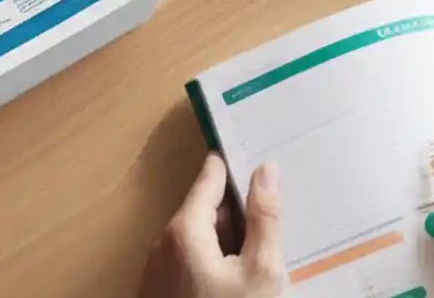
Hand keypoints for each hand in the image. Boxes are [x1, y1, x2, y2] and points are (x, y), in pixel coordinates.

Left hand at [140, 154, 285, 297]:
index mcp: (184, 230)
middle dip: (240, 210)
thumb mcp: (260, 271)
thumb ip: (264, 219)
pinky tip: (241, 276)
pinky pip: (193, 260)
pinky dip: (217, 259)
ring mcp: (158, 269)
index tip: (259, 150)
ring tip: (263, 253)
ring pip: (203, 237)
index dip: (238, 163)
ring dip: (231, 239)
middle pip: (208, 210)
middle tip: (274, 216)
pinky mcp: (161, 289)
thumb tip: (266, 170)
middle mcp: (163, 244)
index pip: (211, 177)